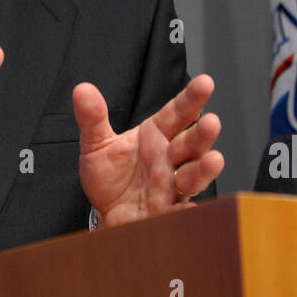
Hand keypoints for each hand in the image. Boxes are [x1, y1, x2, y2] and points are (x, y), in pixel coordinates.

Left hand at [74, 75, 221, 228]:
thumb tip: (82, 91)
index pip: (178, 112)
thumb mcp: (96, 144)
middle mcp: (170, 158)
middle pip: (191, 143)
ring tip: (213, 160)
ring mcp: (172, 186)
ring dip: (204, 168)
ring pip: (193, 175)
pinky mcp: (168, 212)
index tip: (204, 83)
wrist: (107, 212)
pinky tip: (191, 207)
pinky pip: (182, 211)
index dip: (191, 98)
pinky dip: (188, 210)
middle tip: (211, 122)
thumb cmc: (109, 175)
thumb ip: (92, 118)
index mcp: (157, 134)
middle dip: (202, 134)